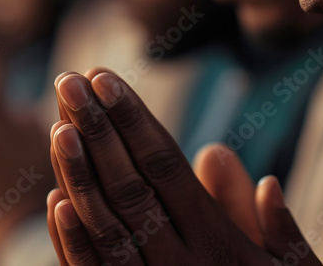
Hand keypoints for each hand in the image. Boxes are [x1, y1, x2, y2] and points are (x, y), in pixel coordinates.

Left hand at [44, 70, 322, 265]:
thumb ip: (269, 220)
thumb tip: (221, 155)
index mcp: (218, 243)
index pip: (164, 165)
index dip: (132, 119)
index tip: (106, 78)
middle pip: (128, 185)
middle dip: (96, 129)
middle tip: (69, 80)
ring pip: (104, 227)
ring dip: (75, 174)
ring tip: (57, 124)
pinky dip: (71, 241)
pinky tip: (53, 201)